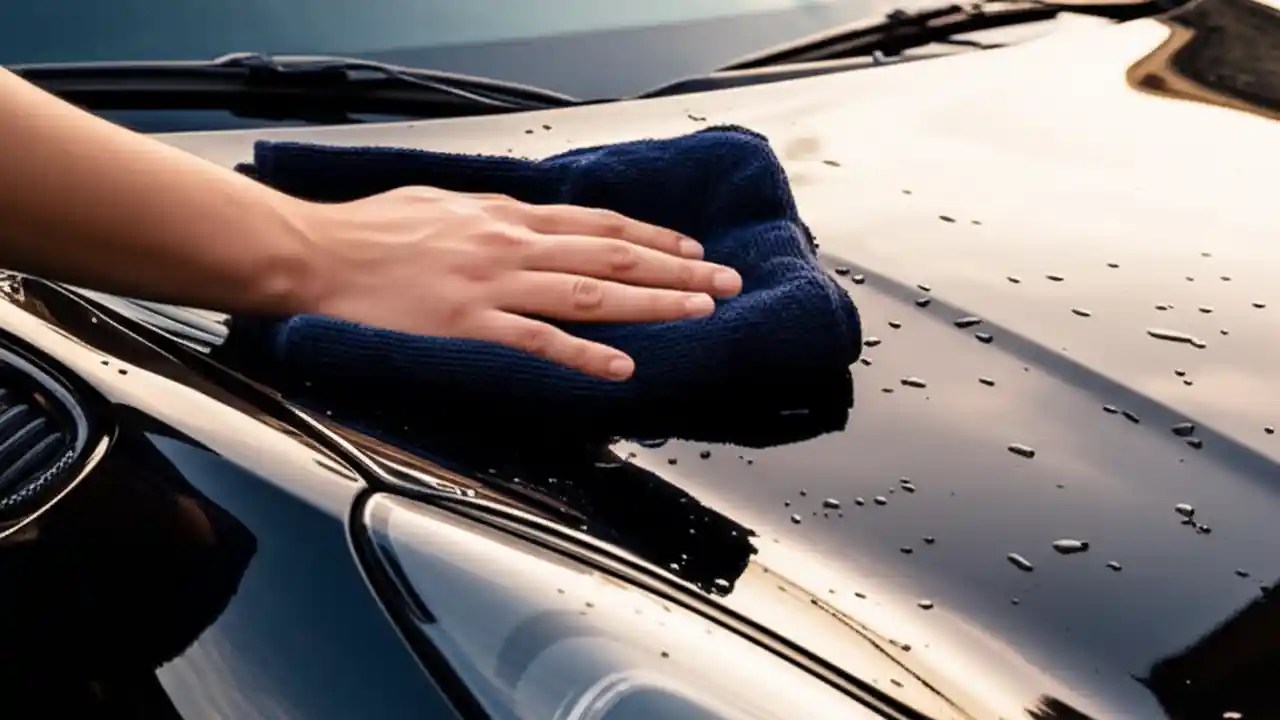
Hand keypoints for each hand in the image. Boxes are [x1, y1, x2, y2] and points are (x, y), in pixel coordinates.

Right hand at [296, 187, 742, 379]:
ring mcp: (491, 287)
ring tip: (698, 312)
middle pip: (610, 257)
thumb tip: (527, 218)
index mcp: (504, 217)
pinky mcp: (467, 327)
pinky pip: (537, 342)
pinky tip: (621, 366)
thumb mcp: (442, 204)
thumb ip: (492, 215)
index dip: (651, 238)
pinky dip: (584, 354)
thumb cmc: (368, 233)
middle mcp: (508, 246)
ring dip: (651, 304)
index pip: (597, 224)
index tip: (690, 249)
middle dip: (675, 269)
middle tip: (723, 281)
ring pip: (588, 294)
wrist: (313, 255)